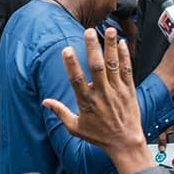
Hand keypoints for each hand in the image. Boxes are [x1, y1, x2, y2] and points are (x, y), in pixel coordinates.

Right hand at [43, 27, 154, 173]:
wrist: (125, 143)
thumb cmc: (99, 136)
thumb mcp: (75, 128)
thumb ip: (60, 112)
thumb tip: (45, 102)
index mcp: (87, 102)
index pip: (76, 80)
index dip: (71, 64)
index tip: (66, 50)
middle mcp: (102, 94)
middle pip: (97, 67)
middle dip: (93, 48)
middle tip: (89, 31)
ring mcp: (117, 91)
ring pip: (113, 65)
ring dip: (111, 46)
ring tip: (110, 30)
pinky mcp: (129, 90)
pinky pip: (127, 70)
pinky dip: (125, 56)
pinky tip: (121, 43)